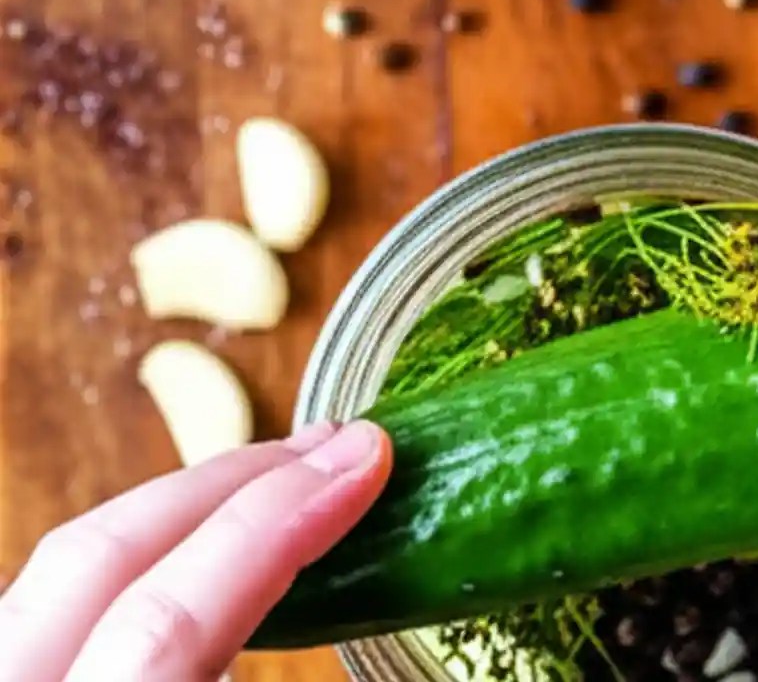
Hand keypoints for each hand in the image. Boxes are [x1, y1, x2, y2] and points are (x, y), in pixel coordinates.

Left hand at [0, 421, 391, 681]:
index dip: (277, 524)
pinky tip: (206, 551)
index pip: (169, 621)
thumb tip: (377, 600)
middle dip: (235, 481)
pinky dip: (142, 553)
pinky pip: (54, 597)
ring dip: (188, 506)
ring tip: (284, 480)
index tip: (366, 457)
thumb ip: (288, 676)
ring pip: (63, 562)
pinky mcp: (15, 673)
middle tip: (335, 443)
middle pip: (100, 554)